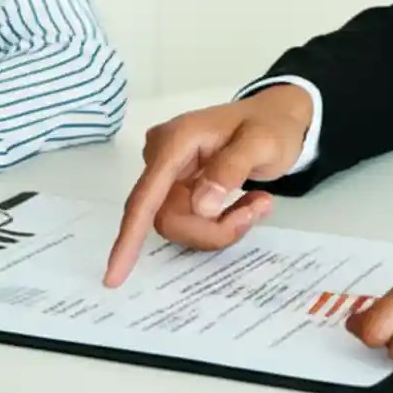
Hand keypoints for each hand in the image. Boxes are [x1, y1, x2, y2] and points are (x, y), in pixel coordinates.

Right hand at [105, 85, 314, 286]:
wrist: (277, 117)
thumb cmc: (271, 127)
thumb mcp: (263, 143)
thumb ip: (232, 169)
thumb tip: (201, 206)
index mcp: (177, 141)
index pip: (146, 195)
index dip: (130, 236)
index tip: (115, 276)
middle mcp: (163, 157)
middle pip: (168, 218)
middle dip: (212, 228)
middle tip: (255, 212)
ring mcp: (170, 174)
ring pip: (181, 224)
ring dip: (221, 226)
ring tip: (257, 203)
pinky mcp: (179, 187)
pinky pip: (191, 220)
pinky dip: (221, 221)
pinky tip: (248, 201)